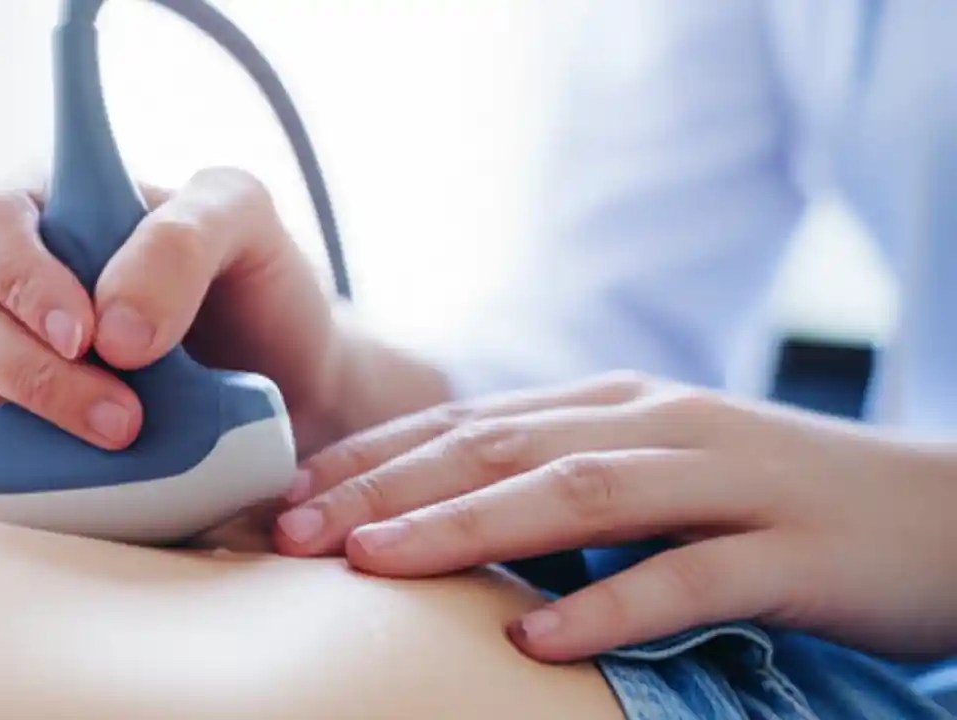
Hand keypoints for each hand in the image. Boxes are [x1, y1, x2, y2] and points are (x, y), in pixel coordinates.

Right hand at [0, 168, 343, 453]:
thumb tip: (113, 333)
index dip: (15, 274)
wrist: (296, 385)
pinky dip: (23, 476)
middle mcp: (22, 291)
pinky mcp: (34, 441)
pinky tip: (80, 484)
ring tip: (124, 437)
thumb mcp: (243, 220)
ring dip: (40, 420)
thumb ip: (180, 242)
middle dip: (29, 367)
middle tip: (119, 410)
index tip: (85, 331)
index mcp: (52, 214)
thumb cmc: (259, 284)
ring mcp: (24, 370)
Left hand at [273, 371, 956, 660]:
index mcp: (614, 403)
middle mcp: (656, 424)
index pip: (468, 420)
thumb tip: (436, 510)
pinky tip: (536, 642)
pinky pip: (688, 577)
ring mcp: (724, 480)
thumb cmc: (769, 497)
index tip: (290, 500)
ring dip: (466, 526)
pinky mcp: (788, 550)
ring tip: (374, 565)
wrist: (936, 512)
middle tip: (294, 534)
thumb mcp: (652, 469)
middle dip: (388, 488)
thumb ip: (556, 475)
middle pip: (500, 447)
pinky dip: (609, 604)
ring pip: (575, 495)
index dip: (373, 458)